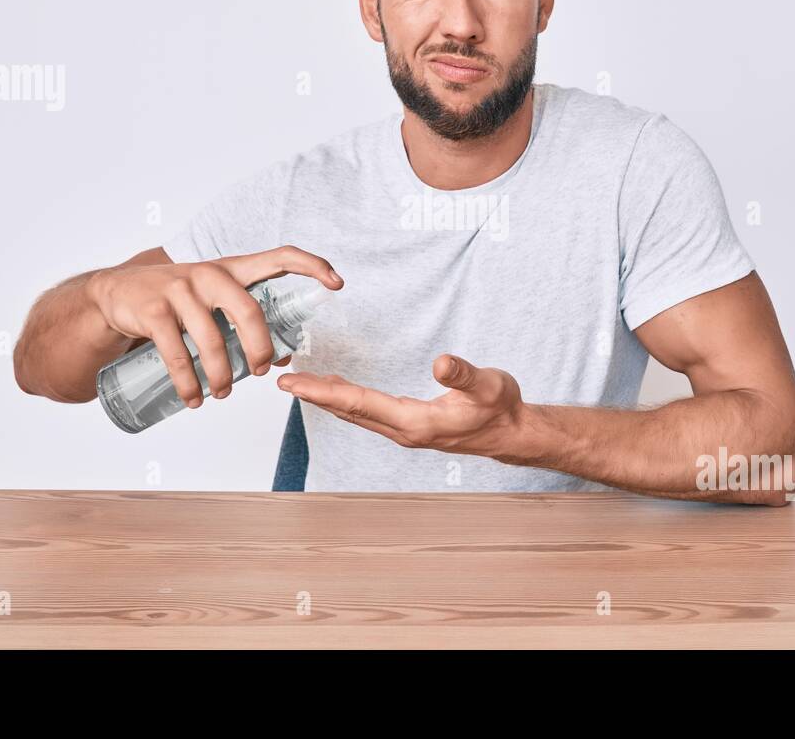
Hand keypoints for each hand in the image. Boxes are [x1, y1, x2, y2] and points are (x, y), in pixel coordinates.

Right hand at [87, 245, 343, 407]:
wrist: (117, 292)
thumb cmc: (178, 300)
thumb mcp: (213, 302)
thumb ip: (243, 321)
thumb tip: (282, 355)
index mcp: (232, 270)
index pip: (279, 256)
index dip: (312, 266)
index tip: (337, 283)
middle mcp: (209, 274)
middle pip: (249, 311)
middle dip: (260, 348)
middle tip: (261, 372)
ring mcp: (179, 289)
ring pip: (212, 341)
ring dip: (221, 376)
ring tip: (222, 393)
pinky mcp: (153, 310)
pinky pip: (177, 354)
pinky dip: (188, 383)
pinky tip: (193, 398)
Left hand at [276, 354, 527, 458]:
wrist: (512, 432)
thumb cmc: (501, 407)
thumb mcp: (489, 384)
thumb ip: (464, 374)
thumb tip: (440, 361)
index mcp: (416, 422)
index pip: (359, 402)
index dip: (324, 391)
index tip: (294, 383)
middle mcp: (403, 431)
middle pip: (349, 411)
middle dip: (314, 395)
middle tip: (281, 381)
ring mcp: (404, 431)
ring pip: (355, 414)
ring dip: (326, 399)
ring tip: (300, 384)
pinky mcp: (408, 426)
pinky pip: (366, 413)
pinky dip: (345, 400)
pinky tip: (337, 389)